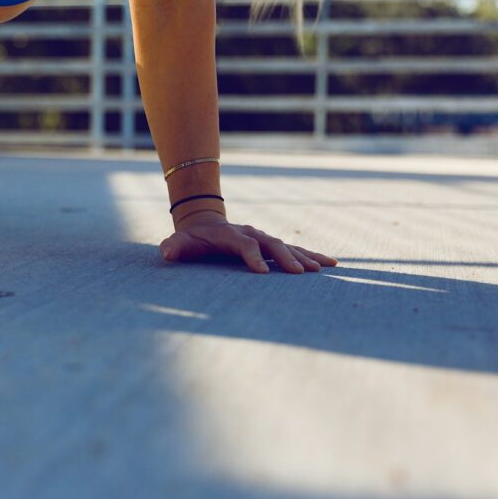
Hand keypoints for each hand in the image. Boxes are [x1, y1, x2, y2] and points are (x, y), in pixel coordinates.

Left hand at [159, 211, 337, 273]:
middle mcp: (250, 234)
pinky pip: (294, 249)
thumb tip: (167, 253)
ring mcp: (263, 238)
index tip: (263, 273)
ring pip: (287, 245)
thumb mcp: (179, 243)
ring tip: (325, 267)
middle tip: (301, 273)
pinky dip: (311, 255)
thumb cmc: (191, 240)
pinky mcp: (271, 245)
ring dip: (305, 256)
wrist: (203, 225)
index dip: (253, 257)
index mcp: (230, 235)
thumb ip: (173, 248)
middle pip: (271, 244)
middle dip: (286, 258)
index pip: (245, 245)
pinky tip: (330, 263)